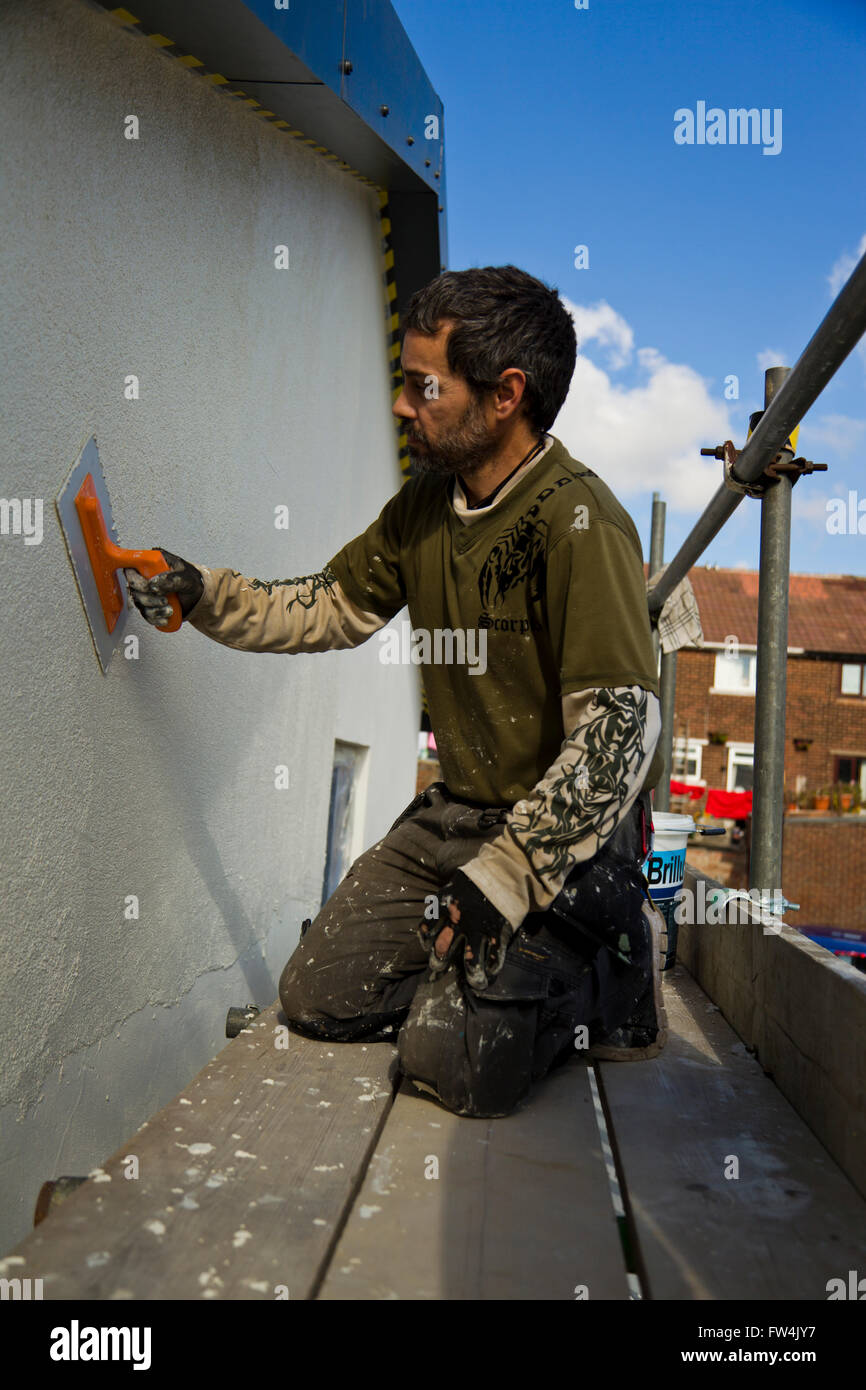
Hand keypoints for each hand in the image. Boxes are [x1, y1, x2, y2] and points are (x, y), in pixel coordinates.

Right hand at [125, 548, 202, 625]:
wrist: (200, 596)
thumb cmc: (193, 581)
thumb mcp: (187, 577)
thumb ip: (171, 579)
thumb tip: (153, 584)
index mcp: (152, 564)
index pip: (132, 568)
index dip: (135, 579)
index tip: (148, 587)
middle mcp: (146, 577)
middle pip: (134, 589)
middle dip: (149, 598)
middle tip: (164, 600)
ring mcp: (147, 592)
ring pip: (140, 604)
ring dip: (154, 610)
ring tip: (170, 609)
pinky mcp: (150, 605)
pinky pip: (146, 615)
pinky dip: (156, 619)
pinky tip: (166, 617)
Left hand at [418, 870, 514, 990]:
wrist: (507, 870)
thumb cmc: (481, 876)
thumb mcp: (457, 883)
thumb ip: (447, 899)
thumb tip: (438, 910)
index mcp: (446, 905)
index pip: (427, 927)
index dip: (425, 939)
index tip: (427, 945)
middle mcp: (459, 920)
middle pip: (443, 948)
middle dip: (439, 961)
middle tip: (438, 967)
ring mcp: (479, 929)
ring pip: (471, 961)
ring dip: (472, 974)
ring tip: (474, 982)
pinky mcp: (498, 933)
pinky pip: (494, 957)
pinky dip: (493, 967)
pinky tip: (492, 971)